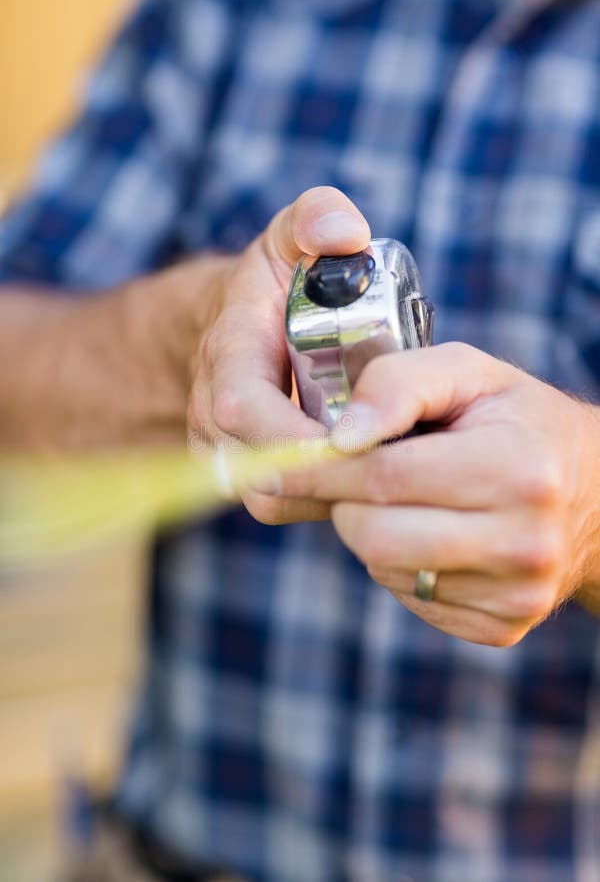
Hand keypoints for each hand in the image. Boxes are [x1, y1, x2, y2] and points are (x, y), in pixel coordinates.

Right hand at [186, 186, 370, 523]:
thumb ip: (315, 218)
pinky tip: (372, 477)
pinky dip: (332, 499)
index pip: (243, 412)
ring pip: (277, 501)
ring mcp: (227, 455)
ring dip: (335, 491)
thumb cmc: (270, 285)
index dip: (296, 435)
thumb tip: (346, 231)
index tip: (361, 435)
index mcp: (226, 359)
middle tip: (397, 458)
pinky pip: (289, 507)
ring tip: (389, 465)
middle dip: (333, 473)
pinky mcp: (249, 480)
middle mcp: (214, 418)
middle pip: (264, 473)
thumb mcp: (290, 239)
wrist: (237, 331)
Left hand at [272, 342, 599, 644]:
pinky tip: (430, 531)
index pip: (386, 477)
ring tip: (403, 496)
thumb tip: (340, 437)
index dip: (316, 469)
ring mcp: (516, 594)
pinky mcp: (502, 626)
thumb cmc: (515, 419)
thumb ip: (399, 382)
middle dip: (341, 501)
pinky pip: (411, 597)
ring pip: (385, 569)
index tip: (267, 463)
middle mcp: (525, 542)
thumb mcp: (468, 372)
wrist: (591, 491)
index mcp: (517, 468)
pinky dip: (400, 562)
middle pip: (375, 535)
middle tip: (347, 474)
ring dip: (370, 530)